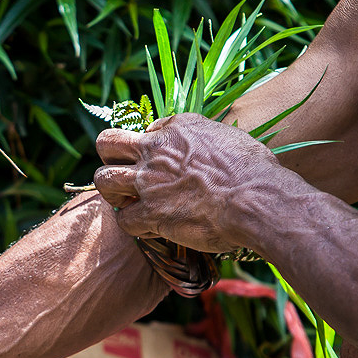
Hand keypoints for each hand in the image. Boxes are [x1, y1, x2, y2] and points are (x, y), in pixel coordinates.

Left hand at [93, 113, 274, 252]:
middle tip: (126, 177)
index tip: (160, 163)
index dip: (149, 147)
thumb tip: (194, 142)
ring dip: (112, 193)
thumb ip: (202, 135)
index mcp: (175, 129)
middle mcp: (155, 150)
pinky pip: (123, 219)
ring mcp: (149, 182)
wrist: (255, 199)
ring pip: (102, 179)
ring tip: (126, 202)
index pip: (146, 130)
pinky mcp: (150, 213)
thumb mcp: (227, 136)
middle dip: (110, 160)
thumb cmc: (252, 170)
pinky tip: (149, 228)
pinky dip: (134, 225)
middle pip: (106, 143)